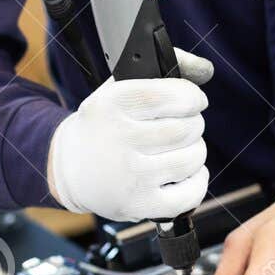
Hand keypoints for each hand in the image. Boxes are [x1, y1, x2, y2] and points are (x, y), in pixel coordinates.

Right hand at [47, 49, 211, 220]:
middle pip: (187, 128)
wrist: (68, 170)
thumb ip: (160, 70)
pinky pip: (191, 193)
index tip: (192, 100)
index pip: (172, 95)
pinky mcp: (139, 205)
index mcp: (110, 105)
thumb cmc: (104, 125)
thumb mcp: (117, 89)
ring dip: (195, 151)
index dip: (192, 97)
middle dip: (193, 124)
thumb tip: (206, 69)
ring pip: (193, 158)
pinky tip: (184, 174)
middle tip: (181, 127)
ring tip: (179, 150)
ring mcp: (130, 176)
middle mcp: (118, 140)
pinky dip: (197, 181)